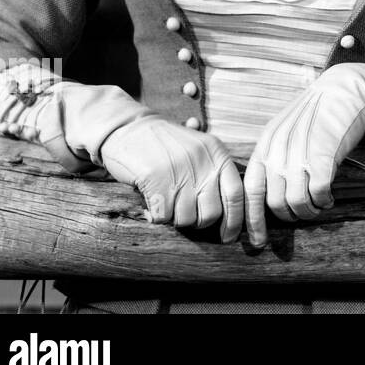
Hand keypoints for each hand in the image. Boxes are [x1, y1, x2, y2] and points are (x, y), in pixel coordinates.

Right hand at [100, 117, 243, 242]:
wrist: (129, 128)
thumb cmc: (165, 143)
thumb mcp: (198, 146)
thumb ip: (214, 170)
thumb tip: (230, 208)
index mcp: (217, 154)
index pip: (236, 193)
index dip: (236, 220)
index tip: (229, 237)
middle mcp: (203, 162)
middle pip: (212, 212)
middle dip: (199, 222)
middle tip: (184, 215)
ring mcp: (180, 171)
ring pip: (187, 218)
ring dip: (175, 218)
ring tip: (166, 203)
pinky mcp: (156, 180)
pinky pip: (163, 216)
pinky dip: (156, 216)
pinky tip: (150, 205)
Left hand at [243, 63, 364, 247]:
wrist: (346, 90)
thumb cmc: (318, 111)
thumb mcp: (286, 128)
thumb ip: (275, 154)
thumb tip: (269, 188)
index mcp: (267, 144)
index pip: (250, 190)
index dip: (251, 219)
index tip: (256, 240)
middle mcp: (279, 151)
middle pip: (274, 202)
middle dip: (289, 217)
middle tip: (302, 216)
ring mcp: (301, 155)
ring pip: (296, 203)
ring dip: (308, 212)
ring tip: (317, 207)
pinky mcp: (324, 158)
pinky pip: (319, 194)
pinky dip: (324, 201)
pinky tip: (329, 198)